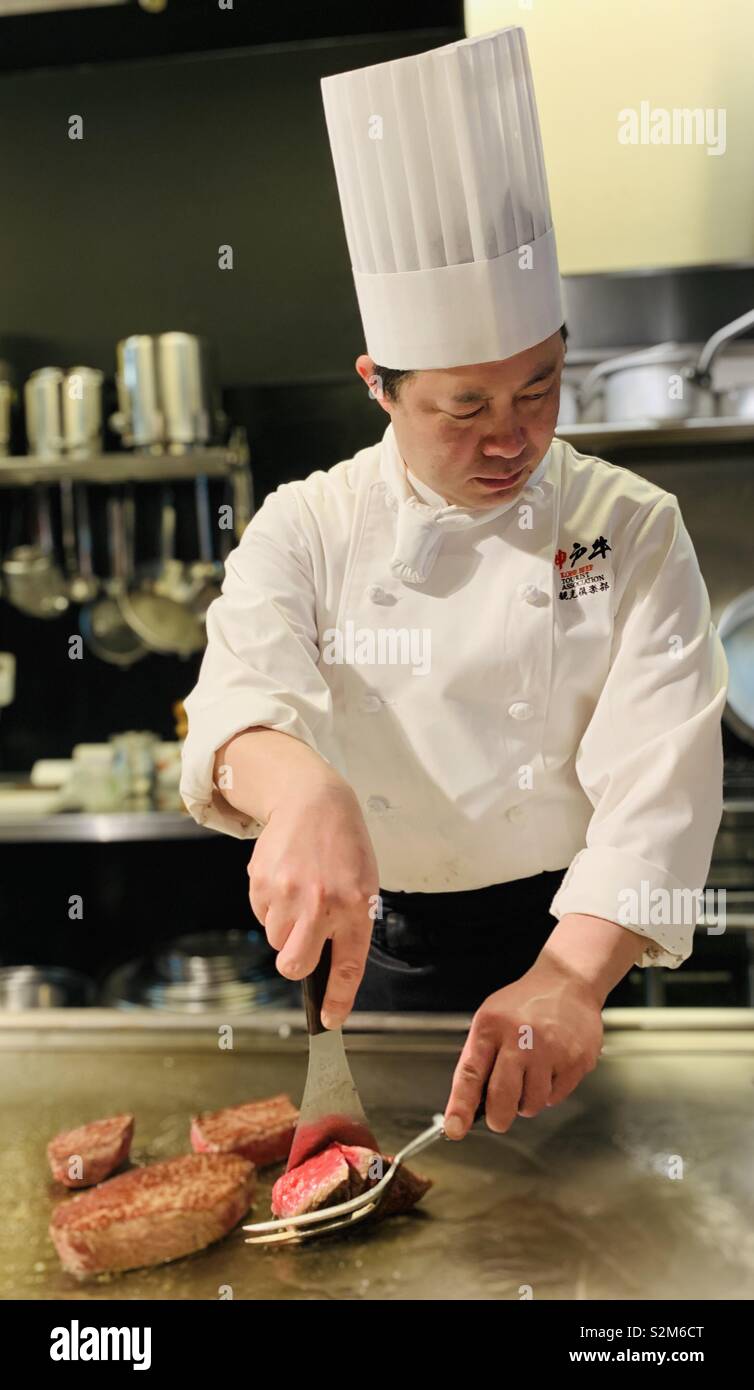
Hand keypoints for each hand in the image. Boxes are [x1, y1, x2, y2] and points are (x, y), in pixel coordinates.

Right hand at [248, 779, 378, 1027]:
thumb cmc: (343, 847)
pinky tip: (286, 879)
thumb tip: (325, 969)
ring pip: (276, 939)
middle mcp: (321, 903)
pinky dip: (271, 905)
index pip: (347, 967)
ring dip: (285, 927)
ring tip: (300, 894)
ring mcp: (288, 892)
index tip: (330, 1021)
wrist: (314, 801)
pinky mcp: (261, 881)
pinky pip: (261, 914)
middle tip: (302, 946)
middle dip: (294, 965)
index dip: (337, 1000)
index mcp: (355, 907)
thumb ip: (349, 925)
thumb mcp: (362, 884)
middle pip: (294, 965)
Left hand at [443, 954, 603, 1138]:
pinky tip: (551, 1067)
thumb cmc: (524, 1005)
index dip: (460, 1106)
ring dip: (527, 1101)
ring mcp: (552, 1049)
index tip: (454, 1129)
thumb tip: (465, 1107)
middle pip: (503, 1097)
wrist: (567, 983)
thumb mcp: (490, 1020)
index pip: (470, 1073)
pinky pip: (556, 1097)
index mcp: (491, 1026)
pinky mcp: (577, 1060)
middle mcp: (521, 1037)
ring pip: (532, 1104)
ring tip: (530, 1076)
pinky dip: (550, 1091)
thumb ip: (477, 1060)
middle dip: (498, 1118)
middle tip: (498, 1119)